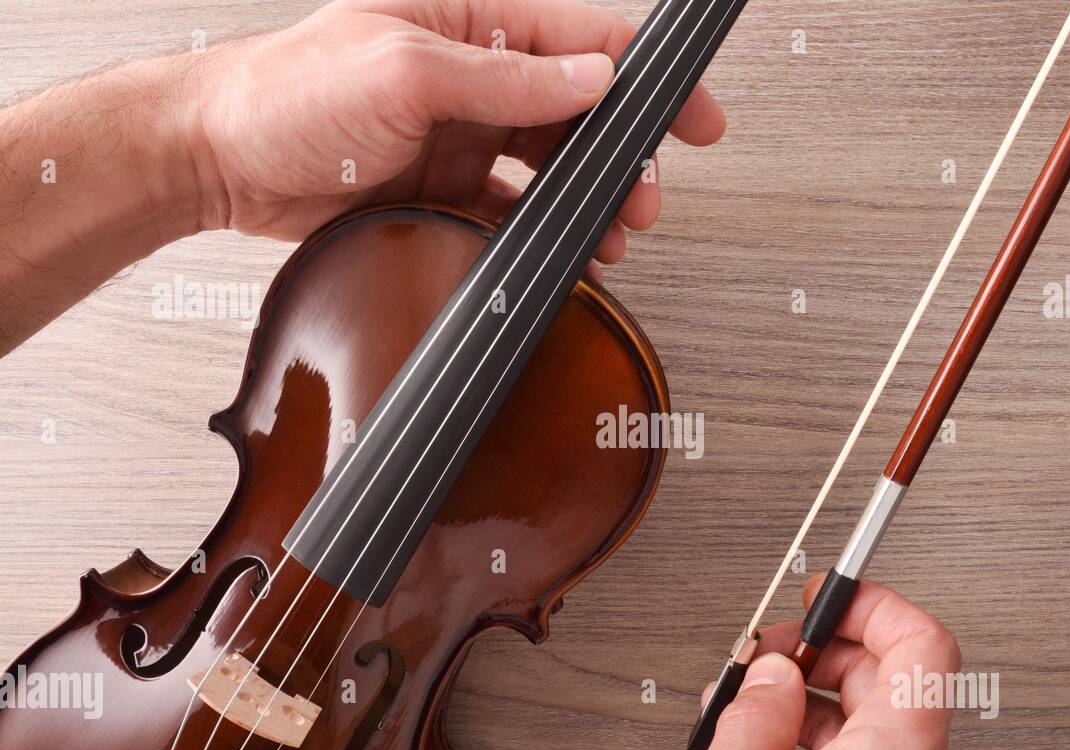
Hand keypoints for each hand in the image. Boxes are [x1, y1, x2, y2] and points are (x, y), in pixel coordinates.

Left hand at [191, 0, 725, 251]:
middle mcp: (472, 75)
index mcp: (469, 20)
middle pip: (577, 113)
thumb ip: (506, 78)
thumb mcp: (406, 71)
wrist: (220, 160)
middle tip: (644, 199)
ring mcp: (460, 134)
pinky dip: (538, 232)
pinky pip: (509, 210)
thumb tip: (592, 74)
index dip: (648, 75)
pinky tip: (558, 250)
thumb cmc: (287, 93)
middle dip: (621, 158)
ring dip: (585, 202)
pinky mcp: (443, 186)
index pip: (583, 38)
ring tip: (612, 236)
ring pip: (550, 168)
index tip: (693, 114)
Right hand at [674, 575, 959, 749]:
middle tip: (762, 660)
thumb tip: (769, 677)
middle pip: (888, 680)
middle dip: (817, 656)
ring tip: (743, 717)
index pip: (923, 645)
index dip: (872, 604)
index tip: (827, 596)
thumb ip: (752, 722)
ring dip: (806, 706)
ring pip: (869, 729)